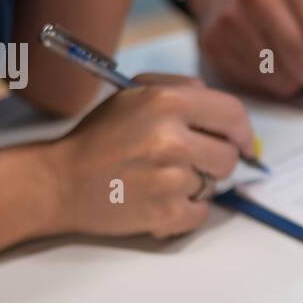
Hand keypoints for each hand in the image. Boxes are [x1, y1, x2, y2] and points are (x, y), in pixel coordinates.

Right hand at [46, 74, 253, 238]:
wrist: (59, 182)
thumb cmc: (98, 137)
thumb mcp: (133, 94)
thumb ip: (179, 89)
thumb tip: (219, 107)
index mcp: (168, 102)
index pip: (233, 115)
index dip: (243, 131)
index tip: (243, 142)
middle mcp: (173, 139)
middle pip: (230, 156)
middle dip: (215, 160)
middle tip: (188, 162)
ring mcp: (171, 179)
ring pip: (214, 185)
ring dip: (195, 185)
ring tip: (161, 179)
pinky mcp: (166, 213)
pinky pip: (201, 213)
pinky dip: (185, 211)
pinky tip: (159, 199)